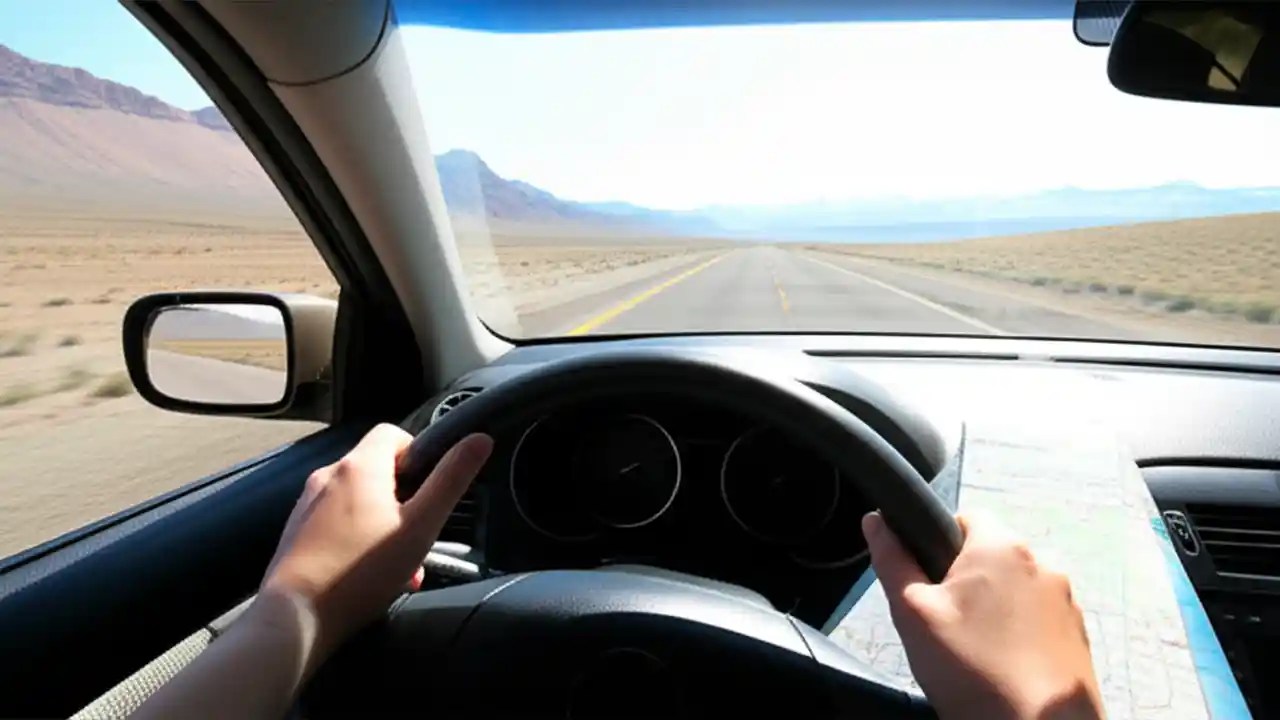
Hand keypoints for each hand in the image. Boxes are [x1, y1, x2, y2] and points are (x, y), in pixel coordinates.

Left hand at [259, 424, 492, 658]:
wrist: (295, 617)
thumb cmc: (362, 572)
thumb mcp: (421, 526)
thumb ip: (451, 480)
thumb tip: (480, 439)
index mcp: (360, 466)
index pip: (394, 433)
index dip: (419, 455)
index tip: (430, 491)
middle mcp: (328, 475)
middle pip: (378, 471)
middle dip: (405, 501)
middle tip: (418, 538)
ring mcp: (307, 503)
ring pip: (358, 501)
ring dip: (384, 525)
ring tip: (397, 566)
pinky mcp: (295, 531)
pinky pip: (336, 522)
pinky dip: (358, 539)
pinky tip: (368, 575)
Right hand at [863, 512, 1103, 719]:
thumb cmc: (972, 671)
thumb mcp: (912, 613)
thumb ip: (891, 560)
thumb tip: (875, 522)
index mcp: (1001, 546)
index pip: (962, 517)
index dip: (935, 546)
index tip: (928, 585)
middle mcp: (1043, 561)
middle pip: (989, 555)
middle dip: (965, 581)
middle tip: (945, 623)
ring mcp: (1066, 598)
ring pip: (1013, 587)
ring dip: (994, 606)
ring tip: (975, 650)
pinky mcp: (1078, 631)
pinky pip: (1037, 616)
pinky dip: (1019, 630)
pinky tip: (1003, 662)